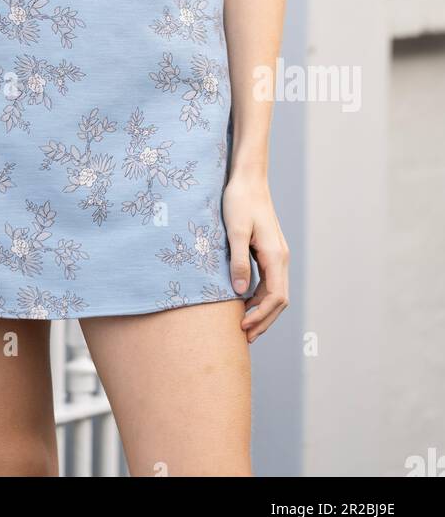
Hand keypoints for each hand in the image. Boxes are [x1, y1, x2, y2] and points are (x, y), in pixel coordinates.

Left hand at [222, 173, 288, 342]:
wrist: (248, 178)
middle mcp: (281, 257)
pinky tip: (244, 301)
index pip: (275, 298)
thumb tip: (240, 293)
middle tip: (244, 337)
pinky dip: (260, 296)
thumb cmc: (239, 201)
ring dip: (262, 311)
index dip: (261, 317)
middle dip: (264, 320)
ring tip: (244, 326)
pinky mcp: (269, 250)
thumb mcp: (234, 231)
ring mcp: (277, 254)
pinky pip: (269, 281)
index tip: (243, 328)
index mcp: (275, 256)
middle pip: (279, 300)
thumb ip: (238, 262)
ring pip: (275, 292)